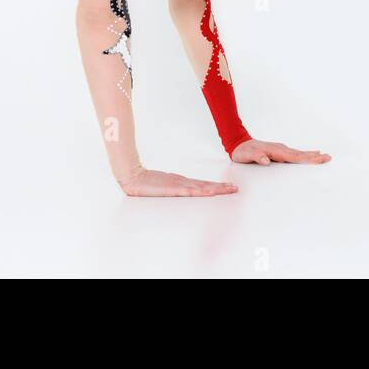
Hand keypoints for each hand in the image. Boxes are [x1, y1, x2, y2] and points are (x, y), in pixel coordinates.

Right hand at [117, 168, 237, 196]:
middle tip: (235, 189)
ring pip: (202, 188)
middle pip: (206, 185)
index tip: (228, 187)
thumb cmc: (146, 182)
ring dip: (216, 189)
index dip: (216, 186)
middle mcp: (183, 182)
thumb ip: (172, 188)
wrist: (132, 177)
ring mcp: (178, 185)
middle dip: (221, 188)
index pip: (202, 185)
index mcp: (182, 182)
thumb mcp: (162, 186)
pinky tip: (210, 192)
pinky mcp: (173, 189)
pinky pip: (190, 191)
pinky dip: (202, 191)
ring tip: (229, 190)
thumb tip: (181, 191)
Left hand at [231, 139, 331, 165]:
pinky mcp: (279, 153)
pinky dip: (304, 155)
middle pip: (300, 154)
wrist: (238, 143)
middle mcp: (281, 149)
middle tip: (328, 158)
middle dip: (314, 157)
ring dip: (311, 156)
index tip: (319, 158)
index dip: (307, 158)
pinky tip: (309, 155)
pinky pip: (294, 155)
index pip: (295, 156)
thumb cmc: (243, 151)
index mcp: (276, 151)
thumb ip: (257, 157)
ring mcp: (281, 150)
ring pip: (299, 154)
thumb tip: (266, 160)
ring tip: (323, 156)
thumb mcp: (248, 155)